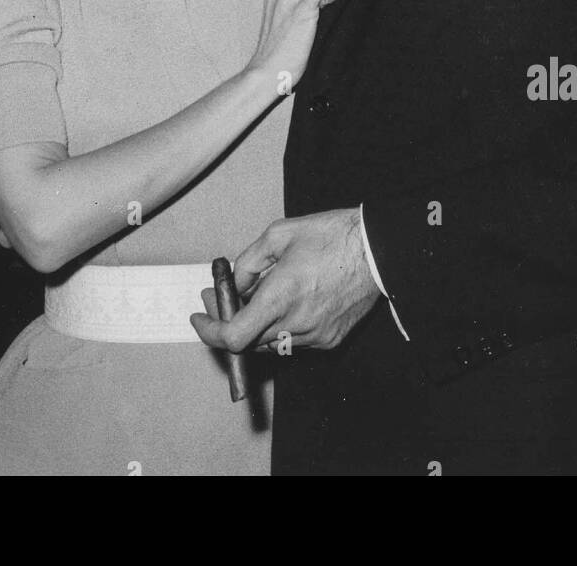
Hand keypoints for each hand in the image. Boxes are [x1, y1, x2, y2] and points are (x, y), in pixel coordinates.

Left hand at [190, 209, 379, 352]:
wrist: (377, 251)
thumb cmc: (330, 236)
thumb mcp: (278, 235)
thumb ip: (248, 262)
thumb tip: (233, 284)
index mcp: (281, 296)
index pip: (233, 336)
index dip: (209, 330)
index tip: (200, 316)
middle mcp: (296, 323)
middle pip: (247, 340)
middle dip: (228, 319)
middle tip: (222, 293)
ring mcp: (314, 337)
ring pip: (269, 341)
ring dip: (255, 323)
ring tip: (256, 292)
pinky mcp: (329, 341)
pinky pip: (293, 341)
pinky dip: (280, 325)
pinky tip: (286, 300)